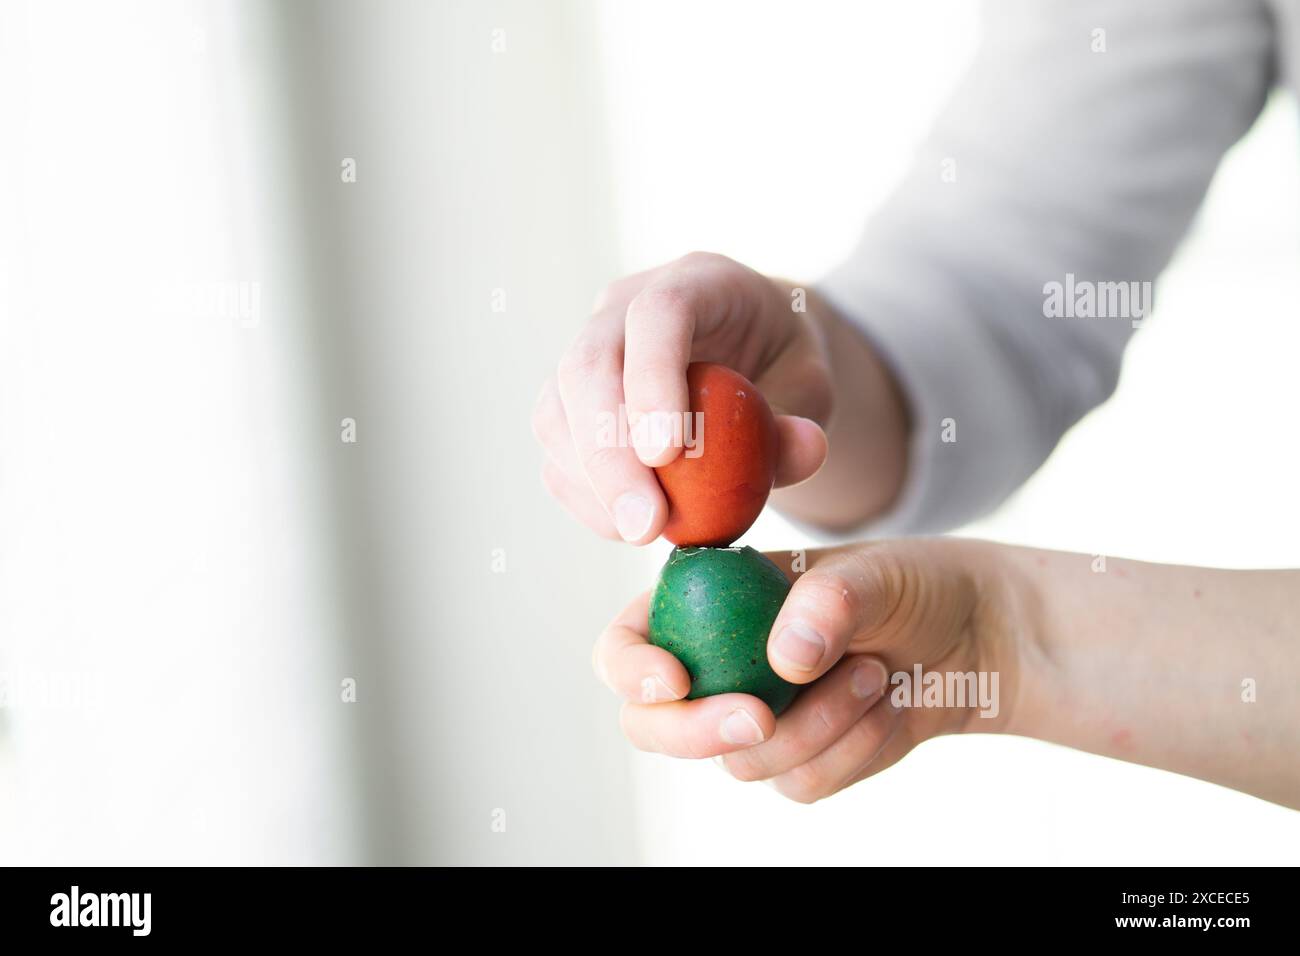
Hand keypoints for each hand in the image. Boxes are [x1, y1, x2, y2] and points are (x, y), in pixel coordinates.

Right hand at [532, 252, 905, 542]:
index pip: (658, 312)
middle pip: (588, 364)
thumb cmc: (784, 365)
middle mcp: (626, 307)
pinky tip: (625, 526)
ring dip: (592, 483)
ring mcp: (590, 350)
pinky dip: (584, 495)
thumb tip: (804, 449)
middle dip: (608, 453)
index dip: (652, 378)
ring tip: (643, 533)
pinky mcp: (571, 400)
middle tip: (645, 525)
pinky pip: (557, 450)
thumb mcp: (810, 384)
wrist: (754, 359)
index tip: (665, 454)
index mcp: (697, 281)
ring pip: (557, 410)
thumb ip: (803, 414)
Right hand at [593, 538, 1023, 802]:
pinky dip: (848, 752)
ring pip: (741, 760)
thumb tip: (784, 660)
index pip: (628, 642)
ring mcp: (751, 718)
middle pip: (652, 725)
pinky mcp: (796, 762)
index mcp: (703, 602)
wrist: (971, 639)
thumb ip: (828, 602)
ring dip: (814, 726)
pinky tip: (886, 708)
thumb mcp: (877, 573)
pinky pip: (798, 783)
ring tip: (872, 673)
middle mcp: (714, 664)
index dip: (630, 667)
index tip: (673, 679)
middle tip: (760, 717)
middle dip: (697, 731)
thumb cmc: (910, 586)